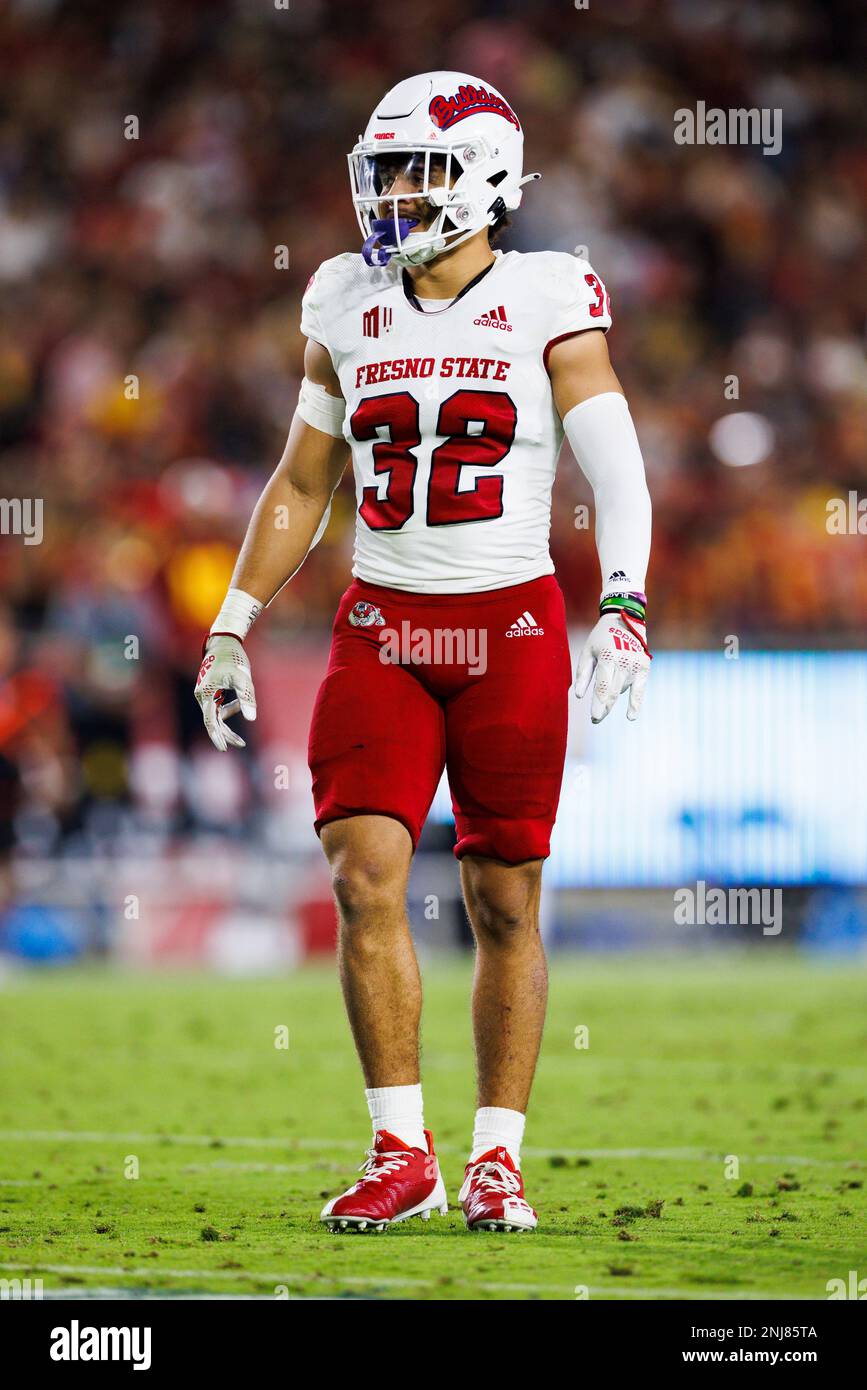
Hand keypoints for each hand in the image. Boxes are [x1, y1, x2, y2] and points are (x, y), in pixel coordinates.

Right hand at [194, 635, 256, 750]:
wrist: (224, 641)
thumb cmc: (233, 658)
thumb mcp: (243, 678)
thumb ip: (246, 698)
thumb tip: (251, 718)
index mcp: (206, 694)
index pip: (210, 721)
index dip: (217, 736)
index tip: (223, 749)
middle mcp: (202, 695)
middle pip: (212, 721)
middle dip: (225, 735)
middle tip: (241, 745)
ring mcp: (205, 693)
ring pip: (215, 716)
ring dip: (227, 726)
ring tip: (241, 739)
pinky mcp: (210, 690)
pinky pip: (217, 706)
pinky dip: (228, 709)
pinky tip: (239, 705)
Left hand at [574, 611, 650, 723]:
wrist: (626, 619)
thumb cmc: (601, 637)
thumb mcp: (588, 651)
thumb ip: (583, 674)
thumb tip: (578, 696)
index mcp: (607, 656)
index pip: (603, 686)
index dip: (598, 703)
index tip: (594, 717)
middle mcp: (623, 662)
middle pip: (613, 692)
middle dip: (604, 708)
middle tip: (595, 720)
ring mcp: (635, 665)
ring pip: (622, 690)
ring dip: (613, 696)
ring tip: (606, 685)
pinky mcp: (644, 666)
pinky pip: (640, 689)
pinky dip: (635, 704)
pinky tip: (630, 716)